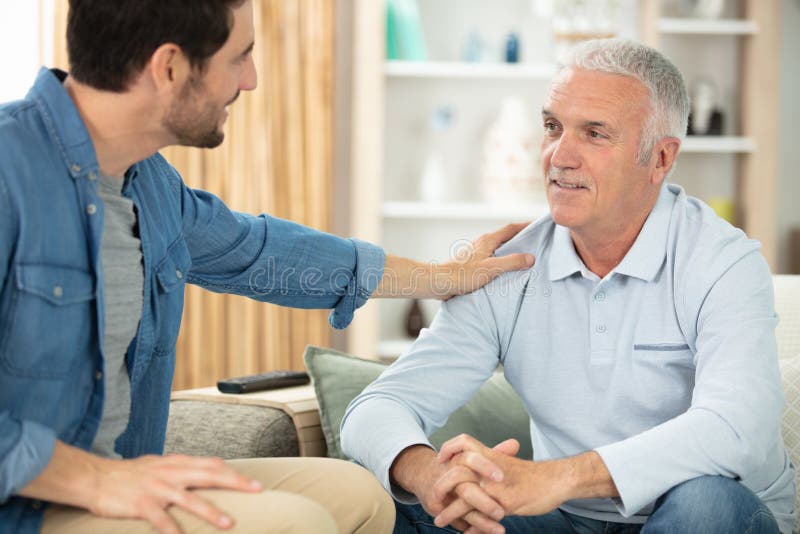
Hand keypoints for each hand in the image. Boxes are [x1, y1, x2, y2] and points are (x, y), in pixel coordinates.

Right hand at [20, 442, 262, 533]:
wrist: (95, 477)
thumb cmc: (129, 475)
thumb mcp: (159, 466)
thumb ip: (181, 470)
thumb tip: (203, 473)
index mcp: (177, 463)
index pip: (213, 464)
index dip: (234, 473)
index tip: (254, 482)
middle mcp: (171, 472)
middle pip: (210, 475)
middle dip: (236, 482)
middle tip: (257, 490)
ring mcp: (157, 487)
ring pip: (190, 499)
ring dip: (211, 512)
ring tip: (229, 524)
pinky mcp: (141, 503)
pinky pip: (160, 519)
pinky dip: (172, 529)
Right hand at [390, 442, 513, 533]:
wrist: (424, 474)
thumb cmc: (454, 466)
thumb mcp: (472, 458)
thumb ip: (494, 452)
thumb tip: (515, 444)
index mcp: (458, 460)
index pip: (469, 458)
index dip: (485, 466)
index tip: (501, 476)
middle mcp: (448, 476)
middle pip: (465, 490)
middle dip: (484, 502)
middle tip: (502, 512)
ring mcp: (442, 494)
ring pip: (462, 511)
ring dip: (482, 522)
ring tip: (499, 529)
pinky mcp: (437, 508)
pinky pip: (457, 521)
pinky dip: (473, 529)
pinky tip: (486, 533)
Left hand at [435, 435, 567, 525]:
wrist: (556, 480)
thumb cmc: (534, 476)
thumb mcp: (509, 466)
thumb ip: (490, 472)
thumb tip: (477, 483)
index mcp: (491, 456)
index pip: (463, 443)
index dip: (449, 449)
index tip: (441, 460)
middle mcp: (490, 468)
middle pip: (456, 469)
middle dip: (441, 485)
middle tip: (434, 497)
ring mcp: (496, 485)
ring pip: (464, 495)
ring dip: (449, 510)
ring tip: (439, 520)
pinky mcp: (504, 502)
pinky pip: (480, 515)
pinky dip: (471, 526)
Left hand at [438, 222, 533, 298]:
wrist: (440, 282)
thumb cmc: (462, 275)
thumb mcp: (491, 268)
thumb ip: (512, 262)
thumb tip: (530, 258)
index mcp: (488, 240)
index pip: (511, 228)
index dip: (525, 226)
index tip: (538, 225)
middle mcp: (482, 243)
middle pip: (505, 236)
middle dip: (520, 238)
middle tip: (536, 242)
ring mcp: (476, 252)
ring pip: (498, 247)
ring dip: (511, 249)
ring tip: (524, 256)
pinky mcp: (472, 262)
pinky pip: (492, 256)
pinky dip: (502, 259)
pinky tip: (505, 269)